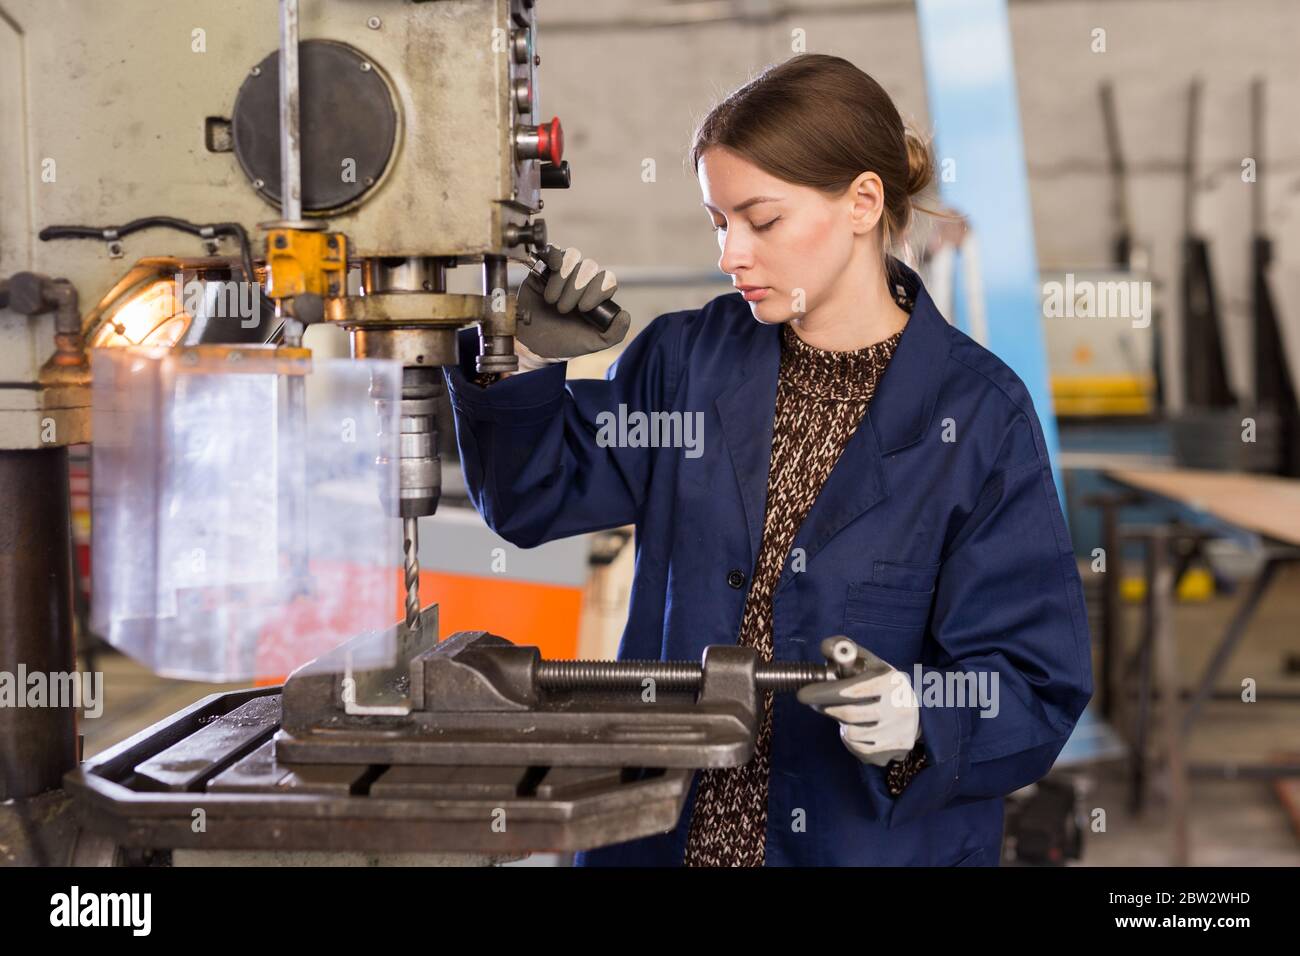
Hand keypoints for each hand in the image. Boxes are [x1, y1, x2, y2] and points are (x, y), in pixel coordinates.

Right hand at [514, 245, 630, 361]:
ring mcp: (563, 273)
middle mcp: (582, 281)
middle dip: (576, 290)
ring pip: (572, 259)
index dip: (597, 290)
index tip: (584, 308)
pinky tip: (555, 267)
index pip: (606, 280)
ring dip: (562, 281)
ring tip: (552, 301)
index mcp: (596, 295)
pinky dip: (556, 255)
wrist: (532, 343)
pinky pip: (553, 250)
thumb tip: (625, 315)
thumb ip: (613, 334)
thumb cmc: (563, 342)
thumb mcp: (592, 343)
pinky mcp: (543, 268)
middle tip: (563, 310)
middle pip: (588, 268)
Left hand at [797, 641, 920, 766]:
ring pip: (851, 733)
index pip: (851, 690)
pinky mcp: (894, 750)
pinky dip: (851, 739)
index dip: (822, 693)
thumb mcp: (872, 662)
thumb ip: (846, 651)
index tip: (803, 694)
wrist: (920, 713)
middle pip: (848, 714)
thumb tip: (825, 647)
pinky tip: (858, 729)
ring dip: (841, 724)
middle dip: (826, 708)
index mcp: (891, 682)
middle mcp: (898, 708)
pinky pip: (858, 748)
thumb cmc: (885, 684)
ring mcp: (897, 732)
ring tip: (847, 714)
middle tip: (816, 703)